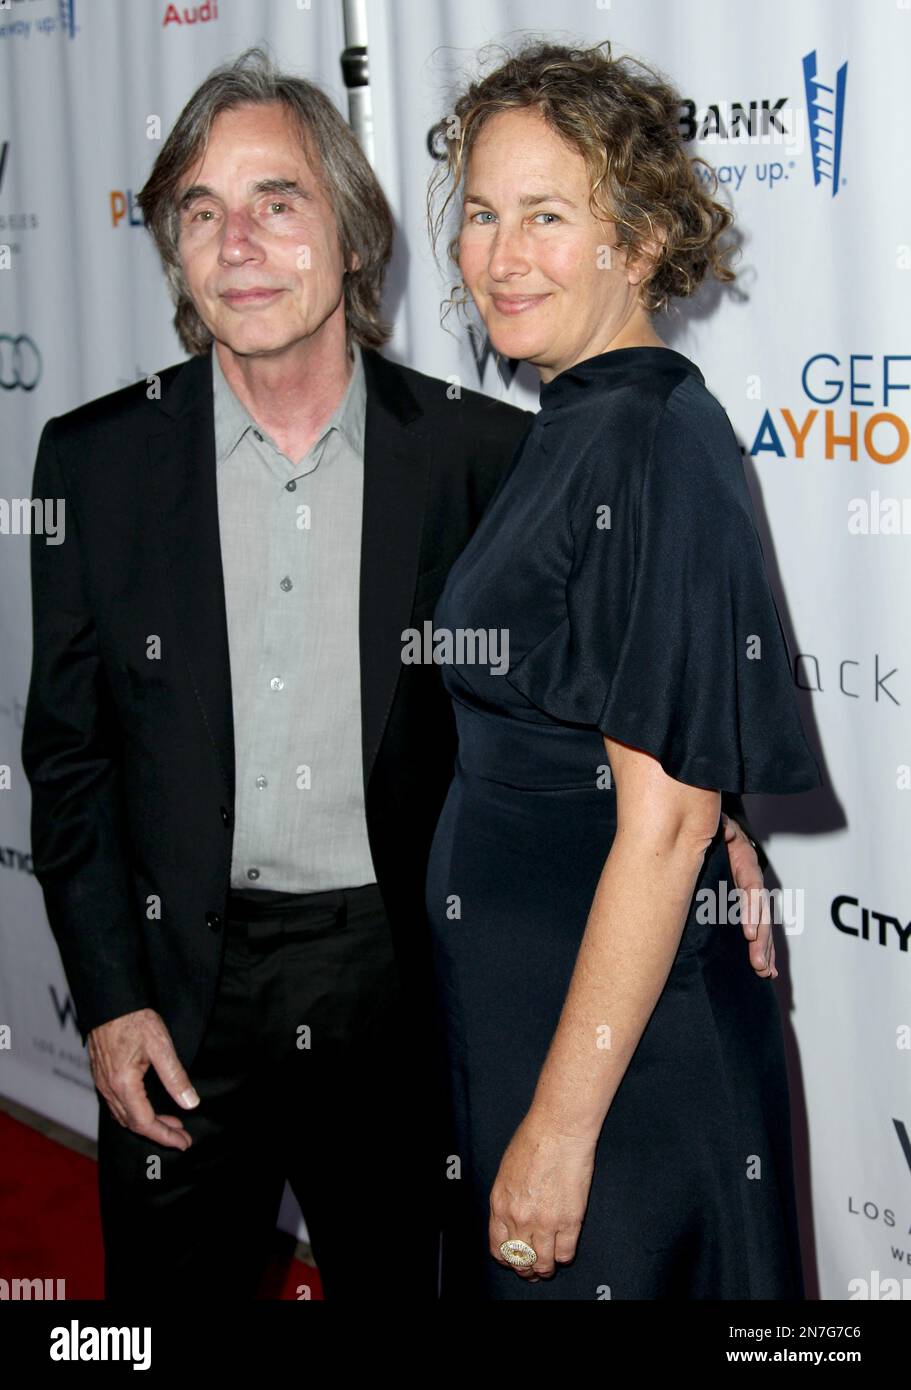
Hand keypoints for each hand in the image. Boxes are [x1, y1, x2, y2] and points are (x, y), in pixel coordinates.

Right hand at [87, 1007, 199, 1149]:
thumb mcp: (161, 1046)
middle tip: (181, 1136)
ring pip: (123, 1116)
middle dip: (158, 1133)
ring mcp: (102, 1083)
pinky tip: (148, 1106)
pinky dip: (134, 1113)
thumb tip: (190, 1102)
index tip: (183, 1142)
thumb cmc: (134, 1019)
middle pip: (132, 1124)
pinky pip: (116, 1105)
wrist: (109, 1001)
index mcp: (123, 1084)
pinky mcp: (101, 1076)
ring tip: (170, 1123)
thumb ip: (175, 1077)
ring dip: (146, 1124)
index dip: (165, 1136)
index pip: (144, 1123)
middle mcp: (108, 1088)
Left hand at [489, 1112, 595, 1280]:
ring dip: (545, 1267)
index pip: (499, 1248)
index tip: (515, 1259)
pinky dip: (564, 1256)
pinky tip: (564, 1248)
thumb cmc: (534, 1140)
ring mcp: (544, 1222)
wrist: (558, 1130)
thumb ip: (507, 1199)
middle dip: (526, 1268)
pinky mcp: (569, 1221)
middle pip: (520, 1260)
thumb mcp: (506, 1172)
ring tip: (549, 1264)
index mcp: (500, 1204)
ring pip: (543, 1263)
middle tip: (533, 1268)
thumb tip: (512, 1219)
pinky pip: (565, 1254)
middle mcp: (519, 1218)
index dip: (508, 1259)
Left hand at [722, 813, 776, 978]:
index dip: (752, 910)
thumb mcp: (720, 827)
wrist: (723, 834)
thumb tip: (726, 830)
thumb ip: (722, 829)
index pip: (752, 888)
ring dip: (765, 949)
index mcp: (745, 863)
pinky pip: (758, 931)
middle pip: (761, 913)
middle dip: (761, 939)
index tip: (749, 932)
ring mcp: (753, 897)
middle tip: (757, 962)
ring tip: (764, 971)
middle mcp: (753, 883)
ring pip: (762, 926)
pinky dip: (765, 950)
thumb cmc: (719, 832)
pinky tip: (767, 970)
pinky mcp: (747, 909)